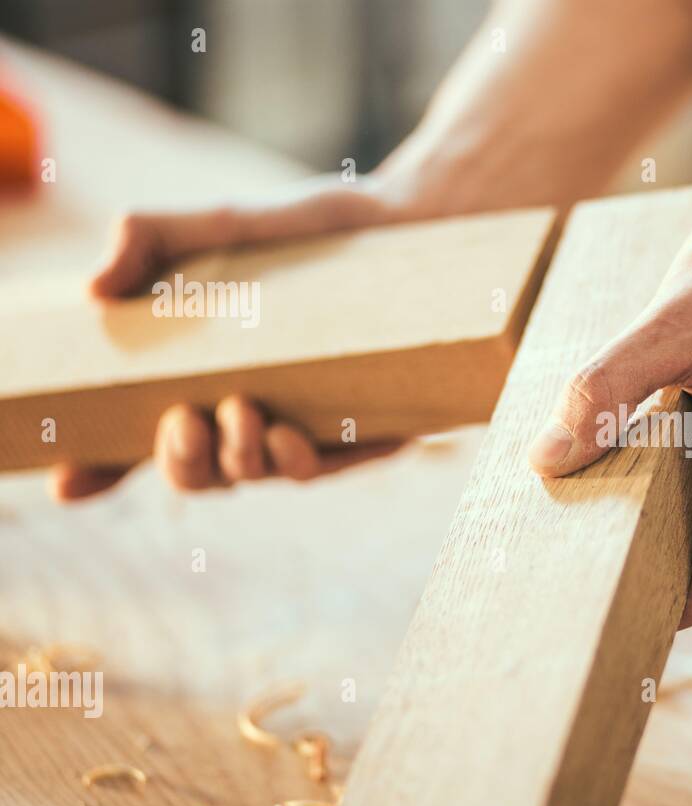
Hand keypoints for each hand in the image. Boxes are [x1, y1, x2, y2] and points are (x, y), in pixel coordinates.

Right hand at [51, 182, 404, 500]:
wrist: (409, 222)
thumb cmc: (310, 230)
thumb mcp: (222, 223)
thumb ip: (148, 237)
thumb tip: (94, 291)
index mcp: (200, 377)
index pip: (135, 438)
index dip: (97, 469)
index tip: (67, 482)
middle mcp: (247, 410)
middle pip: (196, 473)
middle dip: (181, 463)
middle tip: (185, 421)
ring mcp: (305, 425)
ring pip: (256, 476)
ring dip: (239, 461)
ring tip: (242, 413)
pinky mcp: (365, 430)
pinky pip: (328, 467)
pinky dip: (302, 462)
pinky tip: (290, 437)